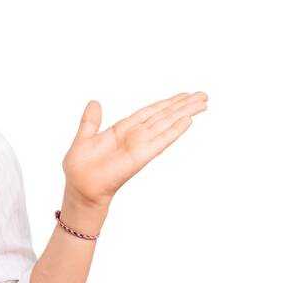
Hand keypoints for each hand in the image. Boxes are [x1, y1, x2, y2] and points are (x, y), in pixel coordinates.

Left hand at [61, 91, 207, 207]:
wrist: (79, 188)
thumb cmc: (80, 168)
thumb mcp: (84, 137)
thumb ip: (91, 121)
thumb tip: (94, 102)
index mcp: (123, 129)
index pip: (150, 111)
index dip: (167, 102)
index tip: (185, 94)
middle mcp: (136, 135)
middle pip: (164, 116)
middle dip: (183, 105)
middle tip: (203, 95)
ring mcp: (140, 145)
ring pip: (167, 124)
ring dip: (184, 113)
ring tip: (203, 103)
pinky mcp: (141, 156)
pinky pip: (160, 141)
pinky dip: (174, 131)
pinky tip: (188, 121)